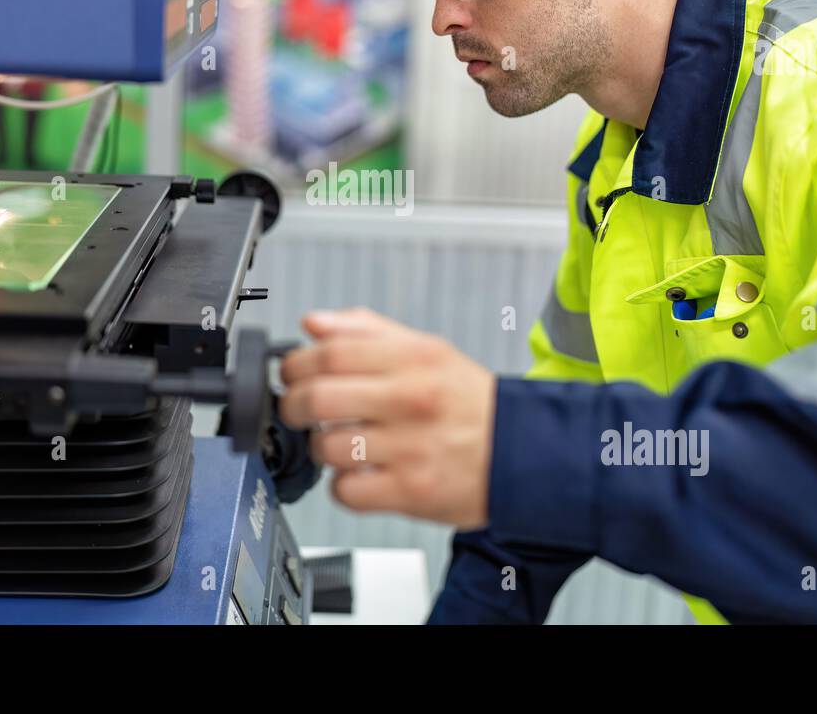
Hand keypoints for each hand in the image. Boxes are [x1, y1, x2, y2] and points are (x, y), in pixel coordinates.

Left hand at [278, 307, 495, 528]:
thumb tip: (314, 323)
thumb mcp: (429, 351)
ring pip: (327, 446)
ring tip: (338, 443)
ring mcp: (411, 448)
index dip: (296, 363)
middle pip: (318, 398)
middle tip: (299, 409)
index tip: (291, 373)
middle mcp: (412, 400)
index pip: (330, 352)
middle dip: (295, 405)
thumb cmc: (471, 404)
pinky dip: (342, 486)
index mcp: (414, 359)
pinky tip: (358, 474)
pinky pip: (346, 491)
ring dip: (321, 447)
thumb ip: (368, 331)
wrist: (525, 455)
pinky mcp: (411, 492)